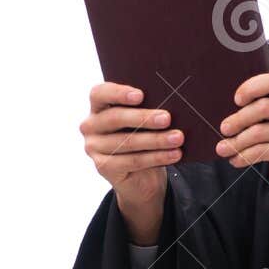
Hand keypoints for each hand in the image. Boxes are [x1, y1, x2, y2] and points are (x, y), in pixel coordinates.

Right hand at [80, 82, 180, 242]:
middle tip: (167, 118)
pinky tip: (173, 154)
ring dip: (156, 140)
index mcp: (98, 106)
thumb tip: (168, 105)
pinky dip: (156, 157)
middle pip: (115, 118)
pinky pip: (132, 161)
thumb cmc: (143, 138)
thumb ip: (147, 109)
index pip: (100, 93)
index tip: (141, 95)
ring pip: (127, 141)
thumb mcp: (143, 121)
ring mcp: (93, 147)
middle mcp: (90, 125)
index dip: (118, 92)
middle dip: (144, 118)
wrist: (142, 175)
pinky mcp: (102, 166)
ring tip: (177, 138)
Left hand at [215, 73, 268, 228]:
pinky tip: (235, 160)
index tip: (236, 100)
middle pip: (264, 107)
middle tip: (223, 129)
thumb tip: (226, 115)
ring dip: (237, 142)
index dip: (251, 88)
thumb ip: (261, 107)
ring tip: (222, 149)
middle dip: (238, 119)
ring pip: (260, 132)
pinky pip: (264, 151)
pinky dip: (245, 156)